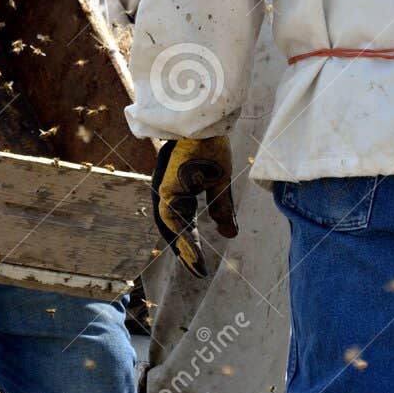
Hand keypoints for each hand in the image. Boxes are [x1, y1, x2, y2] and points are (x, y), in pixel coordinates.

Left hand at [151, 137, 238, 277]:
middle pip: (174, 229)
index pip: (182, 223)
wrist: (204, 120)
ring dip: (185, 250)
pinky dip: (183, 239)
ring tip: (197, 268)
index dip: (191, 244)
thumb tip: (229, 236)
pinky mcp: (165, 189)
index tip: (201, 265)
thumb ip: (222, 208)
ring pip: (171, 228)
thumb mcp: (220, 182)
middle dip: (186, 251)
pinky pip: (172, 220)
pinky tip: (193, 253)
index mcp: (178, 191)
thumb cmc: (210, 144)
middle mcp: (167, 192)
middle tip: (199, 272)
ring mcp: (164, 191)